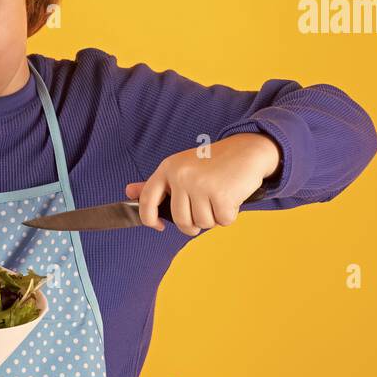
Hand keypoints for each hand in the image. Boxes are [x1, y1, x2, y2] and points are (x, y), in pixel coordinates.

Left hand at [125, 133, 280, 235]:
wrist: (248, 150)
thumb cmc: (214, 162)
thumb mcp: (181, 168)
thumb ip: (157, 184)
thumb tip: (129, 192)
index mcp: (168, 168)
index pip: (148, 199)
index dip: (148, 218)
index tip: (157, 226)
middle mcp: (181, 175)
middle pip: (180, 220)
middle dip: (193, 224)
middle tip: (205, 211)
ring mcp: (200, 185)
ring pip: (202, 223)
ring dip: (214, 218)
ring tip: (219, 199)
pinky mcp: (221, 194)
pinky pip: (222, 221)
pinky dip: (229, 216)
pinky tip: (232, 198)